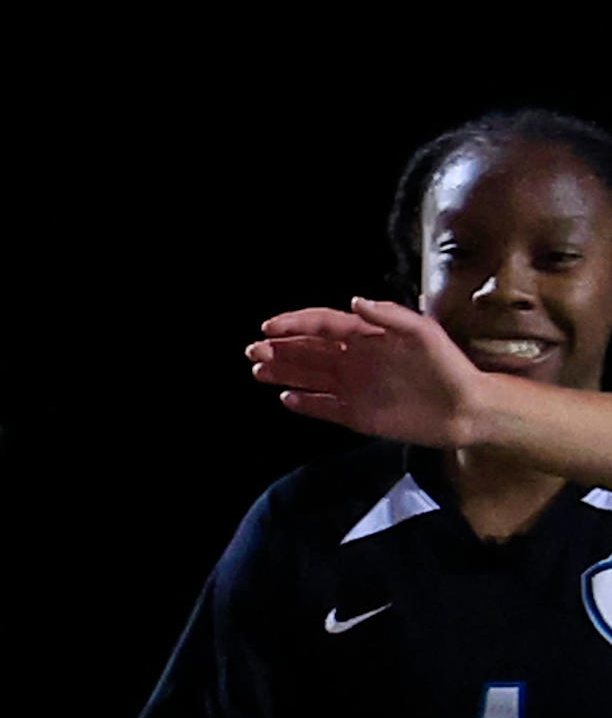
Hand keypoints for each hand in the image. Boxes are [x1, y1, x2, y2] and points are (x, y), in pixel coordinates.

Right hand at [249, 298, 487, 447]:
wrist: (466, 409)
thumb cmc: (447, 366)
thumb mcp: (423, 333)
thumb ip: (389, 315)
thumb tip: (352, 302)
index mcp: (368, 337)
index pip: (324, 326)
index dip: (295, 324)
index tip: (269, 328)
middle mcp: (356, 360)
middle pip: (309, 350)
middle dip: (279, 348)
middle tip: (252, 351)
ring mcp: (354, 387)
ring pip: (309, 376)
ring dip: (283, 372)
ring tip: (257, 370)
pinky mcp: (356, 414)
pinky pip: (323, 407)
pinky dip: (304, 403)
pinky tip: (286, 398)